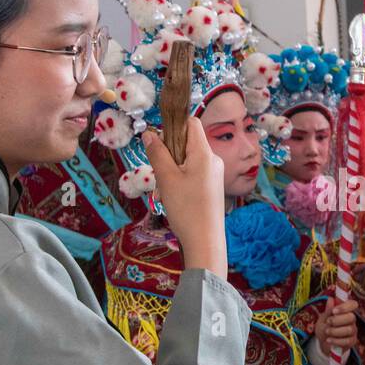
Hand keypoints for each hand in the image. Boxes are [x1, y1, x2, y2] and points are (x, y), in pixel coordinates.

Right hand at [144, 118, 226, 277]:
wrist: (205, 241)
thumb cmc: (186, 209)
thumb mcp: (166, 178)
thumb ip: (157, 153)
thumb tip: (150, 134)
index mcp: (205, 153)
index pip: (191, 123)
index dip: (174, 125)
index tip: (159, 142)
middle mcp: (214, 160)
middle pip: (188, 142)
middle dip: (170, 152)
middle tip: (160, 172)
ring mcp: (215, 174)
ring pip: (189, 159)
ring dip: (173, 168)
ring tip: (167, 189)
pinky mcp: (213, 187)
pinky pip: (194, 173)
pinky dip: (181, 179)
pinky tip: (175, 197)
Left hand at [315, 299, 357, 355]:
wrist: (323, 342)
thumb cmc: (325, 327)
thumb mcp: (323, 318)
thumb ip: (328, 310)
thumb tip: (331, 299)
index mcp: (345, 311)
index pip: (353, 304)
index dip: (345, 307)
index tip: (334, 311)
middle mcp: (351, 320)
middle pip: (352, 317)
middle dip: (338, 320)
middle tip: (328, 322)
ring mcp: (353, 331)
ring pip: (350, 329)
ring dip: (336, 331)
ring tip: (326, 331)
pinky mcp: (352, 341)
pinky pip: (347, 341)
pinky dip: (336, 340)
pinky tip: (329, 340)